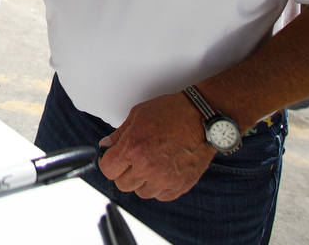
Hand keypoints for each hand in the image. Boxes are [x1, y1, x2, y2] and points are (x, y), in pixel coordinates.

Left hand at [97, 91, 215, 200]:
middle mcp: (147, 166)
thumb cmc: (172, 112)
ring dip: (142, 182)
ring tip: (151, 163)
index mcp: (133, 147)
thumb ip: (119, 133)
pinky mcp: (180, 185)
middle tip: (133, 160)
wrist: (202, 118)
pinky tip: (163, 171)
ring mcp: (164, 178)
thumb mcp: (138, 114)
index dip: (109, 163)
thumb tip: (106, 145)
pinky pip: (161, 196)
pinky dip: (160, 187)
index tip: (113, 159)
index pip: (108, 170)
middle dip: (124, 173)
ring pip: (141, 193)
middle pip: (123, 184)